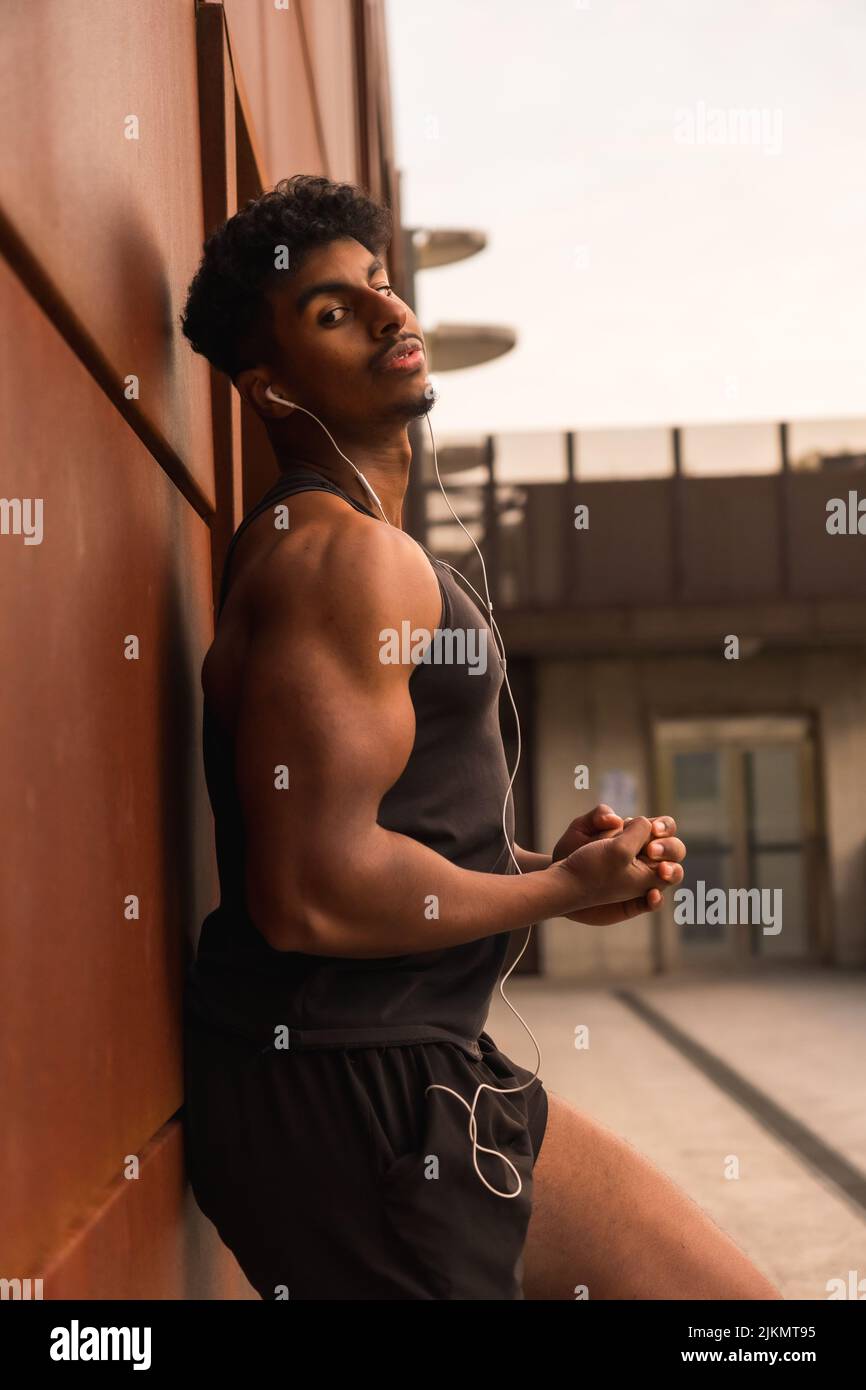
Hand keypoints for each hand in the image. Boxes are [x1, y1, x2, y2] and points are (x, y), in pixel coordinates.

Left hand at [552, 806, 685, 924]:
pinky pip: (653, 903)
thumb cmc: (571, 851)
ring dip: (672, 872)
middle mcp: (646, 857)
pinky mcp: (636, 902)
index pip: (665, 827)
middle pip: (675, 849)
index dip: (664, 826)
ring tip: (662, 871)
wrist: (558, 879)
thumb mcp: (580, 829)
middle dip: (669, 848)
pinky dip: (656, 901)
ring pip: (672, 875)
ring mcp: (643, 880)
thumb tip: (617, 819)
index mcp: (637, 835)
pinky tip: (651, 896)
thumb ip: (597, 816)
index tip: (653, 829)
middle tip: (651, 850)